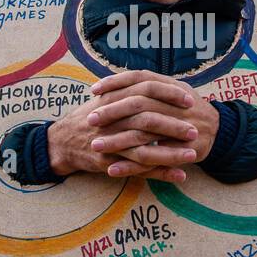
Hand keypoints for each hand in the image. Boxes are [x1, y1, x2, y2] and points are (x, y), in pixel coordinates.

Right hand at [45, 71, 209, 181]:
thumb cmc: (90, 118)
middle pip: (148, 119)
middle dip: (174, 125)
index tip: (189, 98)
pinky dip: (160, 173)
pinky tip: (180, 176)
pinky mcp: (109, 161)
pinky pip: (138, 169)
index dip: (169, 93)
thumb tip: (158, 81)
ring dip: (171, 153)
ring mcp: (110, 141)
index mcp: (115, 97)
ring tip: (192, 155)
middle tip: (195, 130)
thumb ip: (129, 88)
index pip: (146, 89)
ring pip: (145, 148)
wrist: (62, 141)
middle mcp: (113, 117)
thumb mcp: (106, 98)